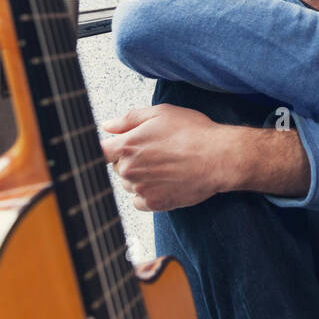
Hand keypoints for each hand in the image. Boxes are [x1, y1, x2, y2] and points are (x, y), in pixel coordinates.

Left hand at [100, 104, 239, 211]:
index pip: (100, 152)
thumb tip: (108, 126)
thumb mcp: (161, 114)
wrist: (219, 158)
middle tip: (155, 153)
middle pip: (117, 168)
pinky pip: (139, 202)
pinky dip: (148, 194)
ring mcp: (141, 189)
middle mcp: (129, 169)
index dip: (109, 149)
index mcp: (127, 145)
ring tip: (164, 166)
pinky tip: (165, 182)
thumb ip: (129, 119)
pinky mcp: (155, 203)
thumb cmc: (194, 133)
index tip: (117, 149)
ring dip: (140, 178)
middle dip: (131, 160)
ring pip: (129, 185)